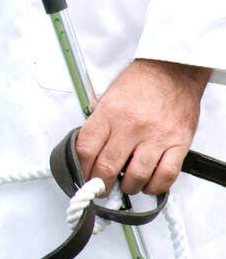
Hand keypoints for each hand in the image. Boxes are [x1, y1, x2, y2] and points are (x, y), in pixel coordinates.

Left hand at [75, 58, 211, 196]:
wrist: (173, 70)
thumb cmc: (141, 83)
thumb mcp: (108, 97)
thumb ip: (98, 124)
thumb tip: (86, 153)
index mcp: (109, 113)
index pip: (86, 149)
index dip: (81, 169)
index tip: (82, 177)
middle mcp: (131, 126)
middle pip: (107, 166)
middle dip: (99, 184)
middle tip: (99, 189)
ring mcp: (156, 136)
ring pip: (136, 176)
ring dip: (127, 188)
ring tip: (124, 186)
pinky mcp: (178, 143)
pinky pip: (166, 175)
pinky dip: (154, 186)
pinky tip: (148, 184)